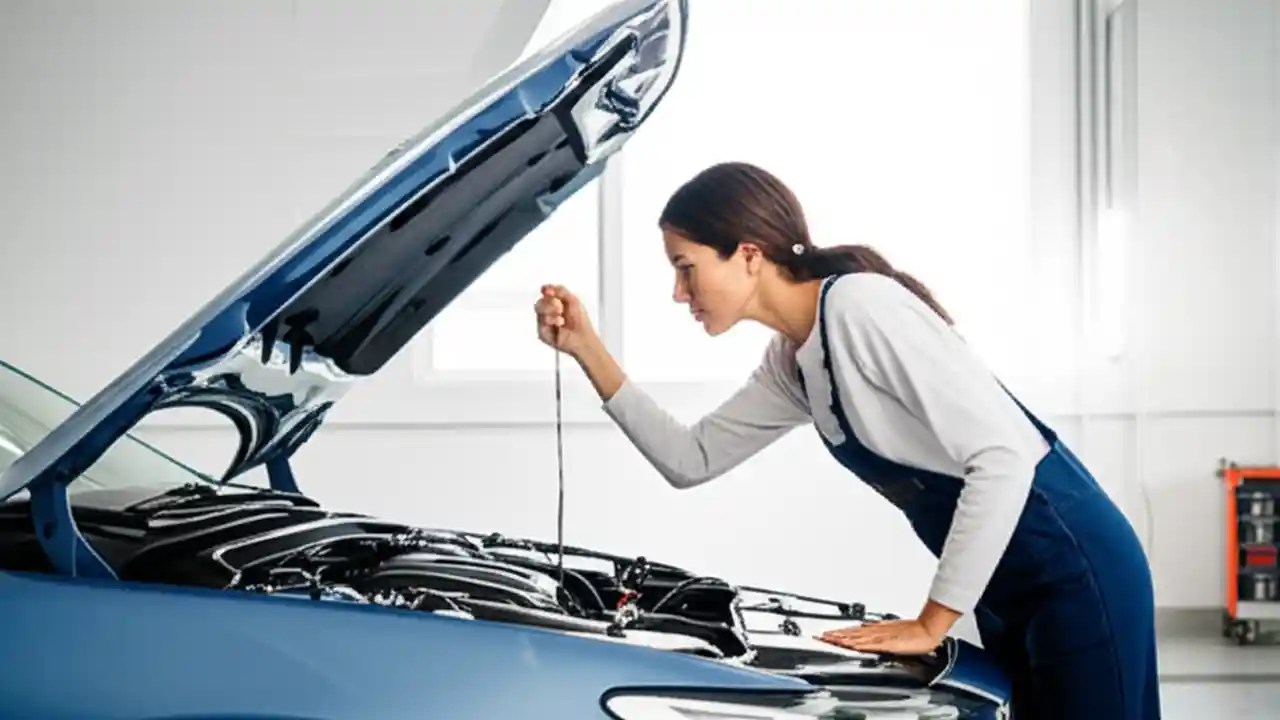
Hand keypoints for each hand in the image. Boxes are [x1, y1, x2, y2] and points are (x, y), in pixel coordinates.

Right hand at [535, 284, 597, 358]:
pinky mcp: (542, 331)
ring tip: (561, 317)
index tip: (548, 290)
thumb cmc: (581, 322)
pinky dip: (552, 320)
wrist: (583, 337)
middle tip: (560, 307)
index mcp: (556, 304)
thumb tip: (546, 288)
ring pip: (538, 307)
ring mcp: (544, 322)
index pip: (545, 293)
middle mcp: (549, 313)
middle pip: (540, 300)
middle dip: (550, 301)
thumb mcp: (573, 300)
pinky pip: (541, 320)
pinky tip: (559, 324)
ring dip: (551, 309)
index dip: (546, 290)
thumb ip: (560, 291)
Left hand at [816, 618, 943, 655]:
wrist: (927, 628)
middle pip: (851, 633)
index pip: (853, 631)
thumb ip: (880, 631)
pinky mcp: (888, 643)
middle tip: (819, 636)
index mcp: (876, 629)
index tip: (826, 634)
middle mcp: (876, 631)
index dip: (838, 632)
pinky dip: (859, 645)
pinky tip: (850, 646)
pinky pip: (870, 644)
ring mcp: (881, 637)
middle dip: (834, 635)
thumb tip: (868, 631)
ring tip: (828, 640)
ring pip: (857, 637)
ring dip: (842, 639)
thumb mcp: (893, 630)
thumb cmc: (914, 631)